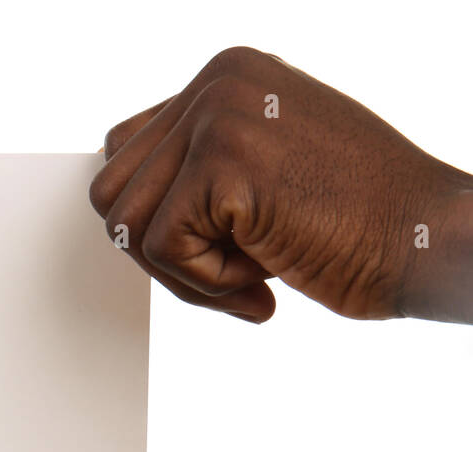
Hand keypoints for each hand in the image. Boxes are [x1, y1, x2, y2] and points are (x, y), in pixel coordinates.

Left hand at [90, 46, 472, 322]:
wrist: (428, 242)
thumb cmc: (358, 221)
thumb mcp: (264, 169)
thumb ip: (196, 166)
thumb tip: (120, 195)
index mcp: (224, 76)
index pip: (124, 158)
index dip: (157, 223)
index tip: (219, 245)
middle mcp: (216, 80)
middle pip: (112, 193)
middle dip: (160, 254)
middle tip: (233, 274)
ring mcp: (218, 113)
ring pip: (127, 223)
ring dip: (184, 275)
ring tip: (252, 277)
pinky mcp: (222, 160)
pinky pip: (161, 249)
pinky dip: (207, 285)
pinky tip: (265, 277)